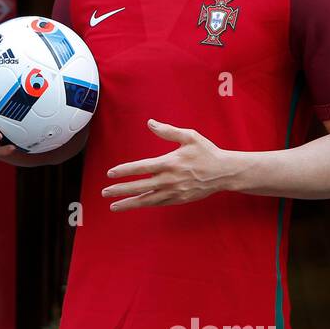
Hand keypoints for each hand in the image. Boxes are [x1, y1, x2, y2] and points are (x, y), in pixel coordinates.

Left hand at [101, 119, 237, 208]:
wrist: (224, 172)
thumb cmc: (206, 152)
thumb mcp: (189, 136)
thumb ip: (168, 131)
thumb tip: (150, 123)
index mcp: (169, 162)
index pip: (141, 168)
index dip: (124, 171)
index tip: (110, 173)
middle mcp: (169, 179)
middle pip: (139, 186)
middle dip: (120, 190)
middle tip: (105, 192)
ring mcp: (173, 192)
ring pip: (146, 199)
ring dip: (129, 203)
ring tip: (113, 206)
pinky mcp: (178, 199)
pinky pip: (158, 203)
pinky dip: (144, 205)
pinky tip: (134, 205)